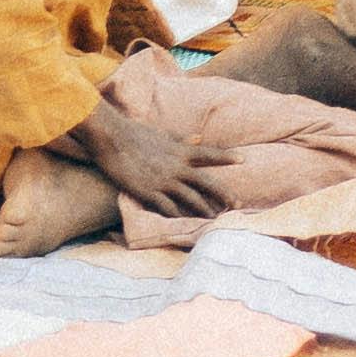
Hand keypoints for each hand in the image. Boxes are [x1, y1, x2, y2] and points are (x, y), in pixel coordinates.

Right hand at [68, 94, 232, 218]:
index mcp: (180, 150)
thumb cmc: (132, 132)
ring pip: (191, 200)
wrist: (111, 138)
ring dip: (205, 211)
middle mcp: (176, 167)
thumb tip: (198, 138)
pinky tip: (184, 224)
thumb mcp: (161, 133)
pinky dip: (178, 217)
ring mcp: (164, 181)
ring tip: (214, 219)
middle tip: (237, 204)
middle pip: (207, 183)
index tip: (244, 160)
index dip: (227, 157)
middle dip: (224, 194)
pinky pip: (168, 209)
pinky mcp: (149, 193)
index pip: (209, 153)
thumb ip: (181, 139)